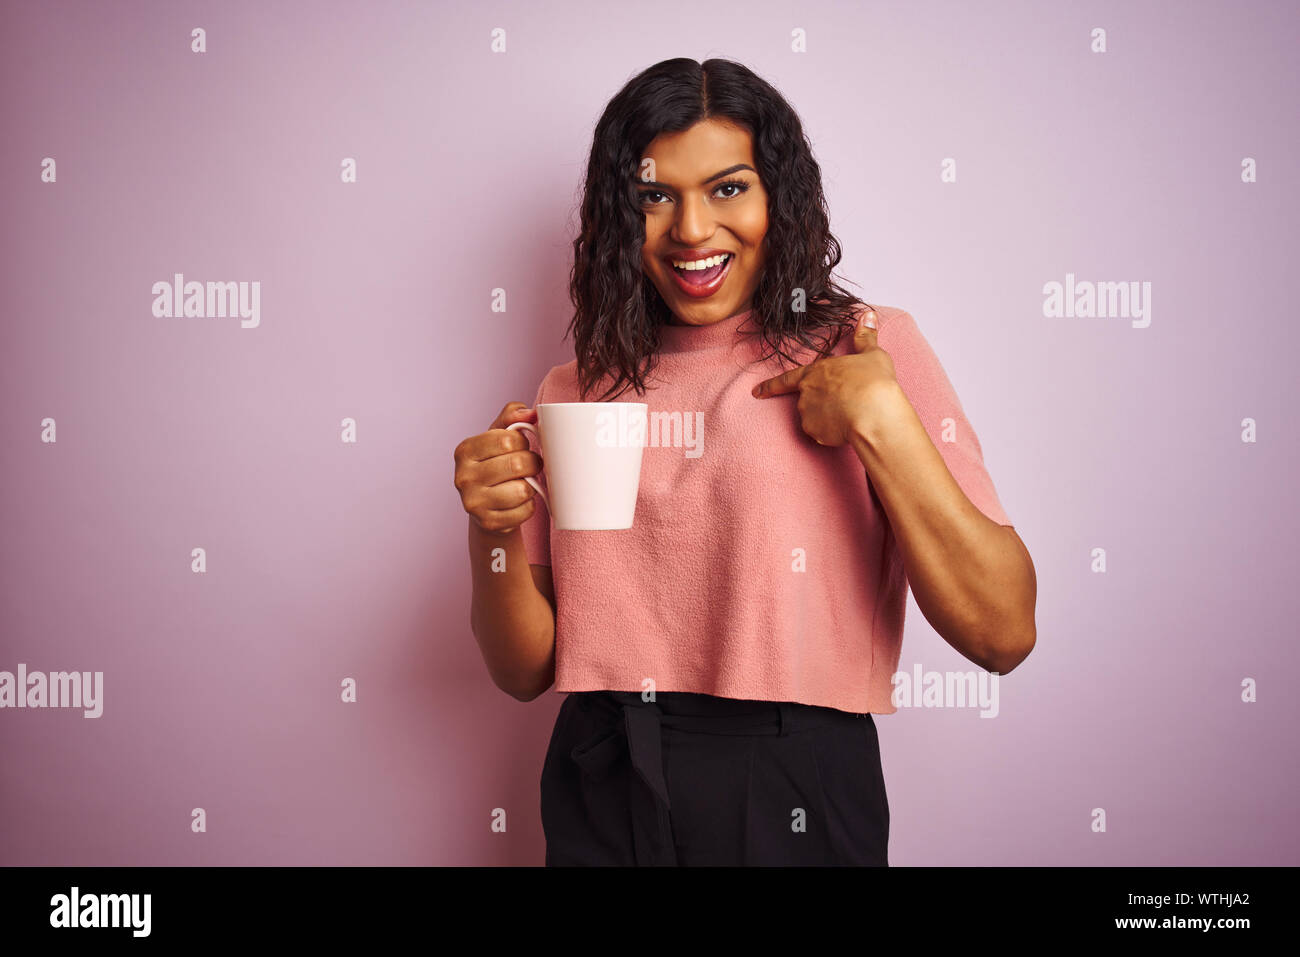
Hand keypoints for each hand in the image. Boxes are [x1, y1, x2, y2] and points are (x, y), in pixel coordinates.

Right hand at [453, 402, 544, 534]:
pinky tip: (519, 502)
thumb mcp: (498, 436)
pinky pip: (525, 511)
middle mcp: (463, 477)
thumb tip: (531, 413)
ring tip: (523, 483)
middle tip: (529, 466)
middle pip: (517, 464)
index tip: (520, 447)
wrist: (485, 506)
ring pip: (522, 490)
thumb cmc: (495, 464)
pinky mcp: (488, 523)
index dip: (522, 442)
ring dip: (531, 486)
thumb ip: (513, 415)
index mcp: (464, 450)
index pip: (507, 439)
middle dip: (532, 464)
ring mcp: (473, 503)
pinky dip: (529, 506)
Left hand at [750, 308, 895, 445]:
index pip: (787, 378)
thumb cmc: (874, 382)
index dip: (771, 386)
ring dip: (827, 417)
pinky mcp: (814, 432)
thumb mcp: (872, 355)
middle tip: (843, 404)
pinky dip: (832, 432)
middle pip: (808, 400)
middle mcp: (806, 392)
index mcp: (816, 371)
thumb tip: (868, 315)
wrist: (874, 413)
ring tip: (852, 413)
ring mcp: (807, 413)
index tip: (756, 392)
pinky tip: (847, 426)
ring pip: (814, 417)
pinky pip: (822, 433)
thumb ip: (865, 337)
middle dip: (822, 404)